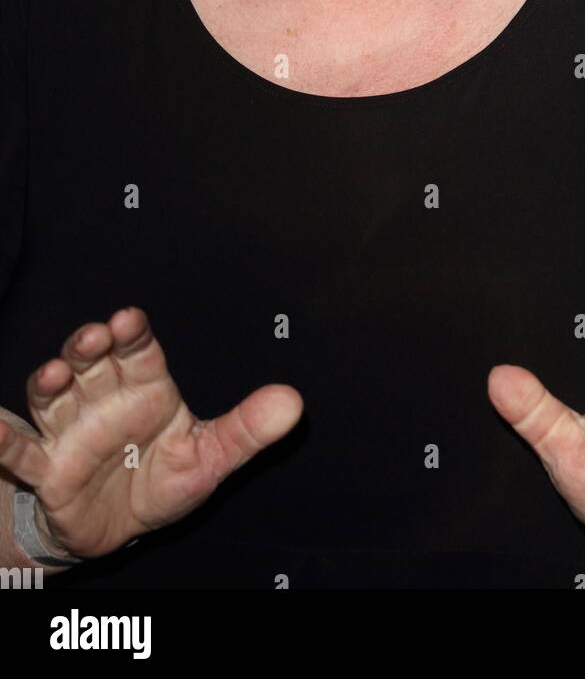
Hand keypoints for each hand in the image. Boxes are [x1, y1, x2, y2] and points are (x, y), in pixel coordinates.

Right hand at [0, 308, 302, 559]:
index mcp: (146, 387)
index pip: (139, 350)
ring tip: (53, 373)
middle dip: (90, 345)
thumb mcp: (209, 457)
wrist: (120, 528)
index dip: (131, 332)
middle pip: (93, 361)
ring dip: (51, 380)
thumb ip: (247, 429)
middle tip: (95, 335)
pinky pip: (21, 451)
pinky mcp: (47, 467)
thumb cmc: (163, 478)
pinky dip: (3, 438)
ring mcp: (71, 429)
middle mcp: (104, 398)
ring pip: (55, 395)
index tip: (129, 318)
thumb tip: (294, 403)